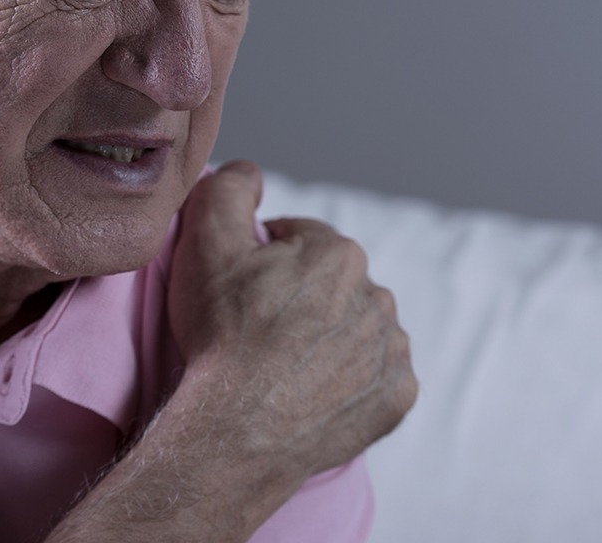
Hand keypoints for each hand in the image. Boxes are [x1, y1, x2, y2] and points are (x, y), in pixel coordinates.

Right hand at [167, 160, 416, 479]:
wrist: (234, 429)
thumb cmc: (220, 336)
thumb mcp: (206, 240)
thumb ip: (230, 188)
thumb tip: (253, 173)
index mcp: (339, 253)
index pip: (302, 240)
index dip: (266, 259)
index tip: (243, 288)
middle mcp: (378, 296)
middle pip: (334, 285)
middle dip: (303, 299)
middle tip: (261, 329)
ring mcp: (392, 351)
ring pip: (359, 329)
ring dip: (332, 337)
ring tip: (287, 363)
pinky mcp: (396, 398)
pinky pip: (378, 377)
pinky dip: (353, 381)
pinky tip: (316, 390)